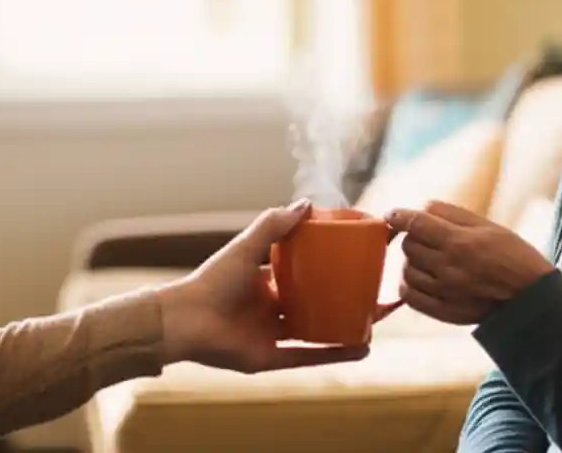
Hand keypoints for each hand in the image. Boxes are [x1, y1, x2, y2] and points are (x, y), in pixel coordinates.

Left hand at [158, 201, 370, 372]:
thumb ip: (273, 225)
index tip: (354, 258)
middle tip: (373, 290)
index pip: (303, 272)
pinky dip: (336, 353)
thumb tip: (307, 203)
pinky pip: (310, 357)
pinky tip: (362, 348)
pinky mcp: (271, 358)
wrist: (185, 320)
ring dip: (345, 327)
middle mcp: (271, 309)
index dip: (327, 266)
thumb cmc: (211, 281)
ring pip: (317, 332)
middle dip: (342, 299)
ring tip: (376, 320)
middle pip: (315, 304)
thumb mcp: (246, 247)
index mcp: (266, 282)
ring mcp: (272, 335)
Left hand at [385, 200, 553, 324]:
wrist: (530, 300)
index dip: (399, 216)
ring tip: (430, 260)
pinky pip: (408, 295)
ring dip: (413, 261)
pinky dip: (409, 285)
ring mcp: (443, 291)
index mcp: (459, 242)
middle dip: (413, 238)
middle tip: (428, 239)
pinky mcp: (442, 311)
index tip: (392, 214)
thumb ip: (453, 215)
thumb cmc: (514, 257)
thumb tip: (422, 208)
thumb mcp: (489, 226)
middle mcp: (447, 267)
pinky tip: (422, 279)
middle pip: (408, 245)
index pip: (415, 223)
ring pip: (406, 269)